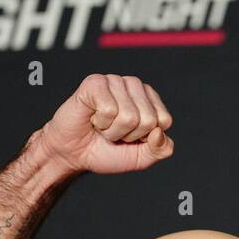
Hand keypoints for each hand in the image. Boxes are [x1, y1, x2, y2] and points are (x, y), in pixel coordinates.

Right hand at [40, 74, 173, 173]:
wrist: (74, 155)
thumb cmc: (106, 151)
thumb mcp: (142, 158)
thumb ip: (161, 150)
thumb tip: (159, 132)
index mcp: (149, 99)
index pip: (164, 120)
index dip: (145, 138)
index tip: (129, 137)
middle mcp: (134, 86)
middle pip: (148, 119)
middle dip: (129, 135)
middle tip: (112, 132)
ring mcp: (114, 81)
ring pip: (129, 116)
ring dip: (112, 130)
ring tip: (102, 126)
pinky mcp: (95, 83)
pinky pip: (109, 110)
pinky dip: (100, 122)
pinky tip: (93, 118)